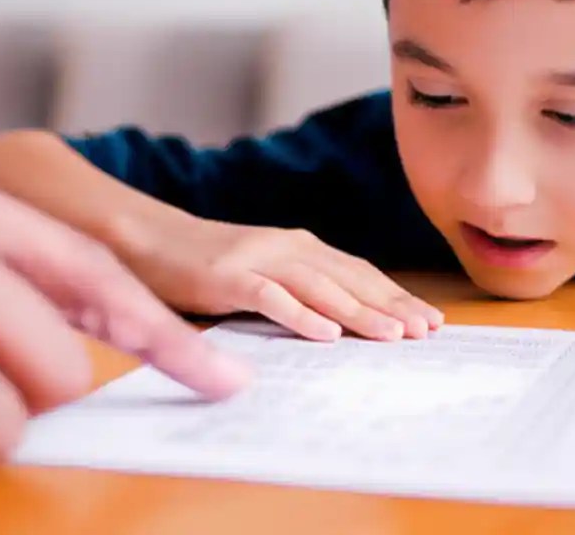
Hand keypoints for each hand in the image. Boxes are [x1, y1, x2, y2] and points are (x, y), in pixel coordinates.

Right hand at [112, 209, 443, 341]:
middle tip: (427, 331)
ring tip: (393, 336)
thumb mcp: (261, 272)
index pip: (358, 273)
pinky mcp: (227, 276)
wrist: (146, 239)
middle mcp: (285, 247)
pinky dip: (301, 315)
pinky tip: (327, 334)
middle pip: (348, 279)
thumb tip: (344, 322)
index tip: (429, 319)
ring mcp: (257, 259)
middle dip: (391, 306)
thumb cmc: (206, 263)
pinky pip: (270, 297)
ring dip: (359, 312)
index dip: (395, 295)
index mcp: (298, 246)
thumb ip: (299, 288)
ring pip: (319, 287)